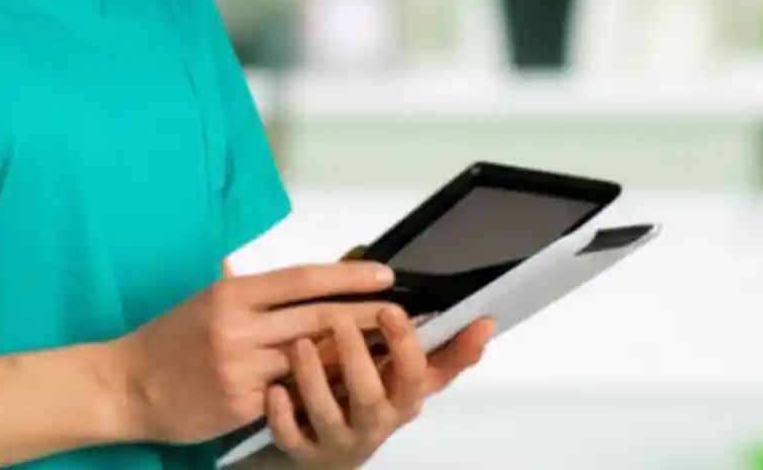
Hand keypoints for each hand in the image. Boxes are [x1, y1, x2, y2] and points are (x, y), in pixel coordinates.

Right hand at [111, 262, 399, 442]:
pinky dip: (321, 388)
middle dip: (365, 316)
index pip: (302, 278)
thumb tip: (290, 279)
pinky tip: (347, 385)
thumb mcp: (204, 299)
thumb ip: (248, 290)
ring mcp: (240, 367)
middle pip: (316, 317)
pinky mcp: (242, 403)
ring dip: (351, 355)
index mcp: (232, 294)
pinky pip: (291, 393)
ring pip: (310, 359)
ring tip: (387, 349)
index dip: (348, 276)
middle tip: (403, 313)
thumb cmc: (166, 340)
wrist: (127, 386)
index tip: (383, 273)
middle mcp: (238, 327)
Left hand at [265, 308, 494, 468]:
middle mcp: (376, 424)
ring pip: (328, 415)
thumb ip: (444, 349)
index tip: (391, 308)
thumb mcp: (406, 374)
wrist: (331, 449)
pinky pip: (291, 438)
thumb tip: (487, 321)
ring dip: (313, 379)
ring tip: (299, 344)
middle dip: (355, 357)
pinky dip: (282, 415)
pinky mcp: (304, 454)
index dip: (405, 343)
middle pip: (370, 395)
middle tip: (337, 318)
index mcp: (404, 400)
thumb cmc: (372, 396)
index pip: (415, 374)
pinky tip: (275, 388)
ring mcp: (339, 441)